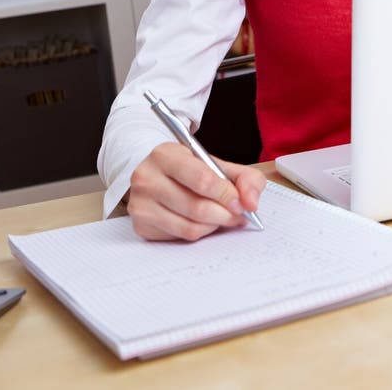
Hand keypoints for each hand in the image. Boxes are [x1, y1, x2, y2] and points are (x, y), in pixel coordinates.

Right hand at [127, 142, 265, 240]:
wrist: (160, 176)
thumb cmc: (192, 170)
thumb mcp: (218, 164)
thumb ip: (245, 178)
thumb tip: (251, 203)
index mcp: (165, 154)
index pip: (202, 180)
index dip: (226, 195)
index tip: (240, 203)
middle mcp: (147, 178)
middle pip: (196, 207)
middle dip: (224, 214)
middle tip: (238, 215)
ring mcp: (140, 203)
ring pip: (189, 226)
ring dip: (214, 226)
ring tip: (223, 218)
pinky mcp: (141, 225)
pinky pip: (179, 237)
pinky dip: (199, 232)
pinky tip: (204, 222)